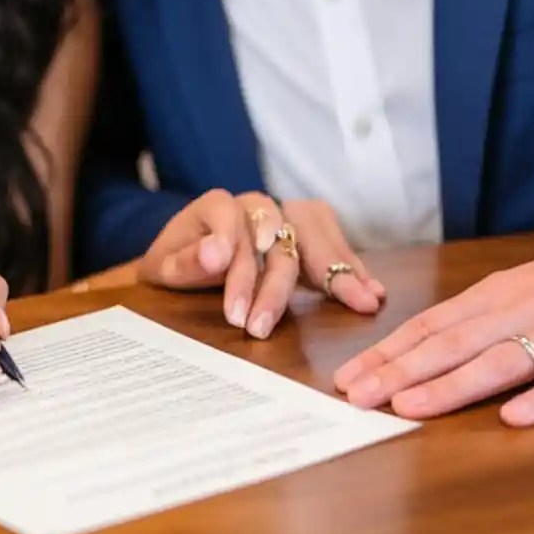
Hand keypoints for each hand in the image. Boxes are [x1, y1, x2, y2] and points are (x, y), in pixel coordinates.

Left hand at [140, 190, 385, 337]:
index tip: (228, 299)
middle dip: (273, 285)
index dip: (229, 255)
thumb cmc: (177, 261)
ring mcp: (286, 217)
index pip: (228, 219)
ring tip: (361, 303)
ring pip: (314, 235)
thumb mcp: (162, 266)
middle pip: (276, 235)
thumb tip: (214, 255)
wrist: (187, 254)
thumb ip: (184, 261)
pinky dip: (352, 268)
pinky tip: (371, 292)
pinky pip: (334, 244)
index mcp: (218, 205)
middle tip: (262, 327)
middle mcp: (257, 206)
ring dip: (338, 271)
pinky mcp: (307, 234)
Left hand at [335, 245, 533, 425]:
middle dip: (399, 371)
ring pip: (499, 362)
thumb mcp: (518, 292)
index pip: (429, 326)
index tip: (347, 377)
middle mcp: (521, 311)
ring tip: (408, 406)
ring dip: (450, 385)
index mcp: (495, 296)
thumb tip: (414, 348)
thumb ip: (472, 319)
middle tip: (358, 396)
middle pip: (452, 344)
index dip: (386, 352)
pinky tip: (513, 419)